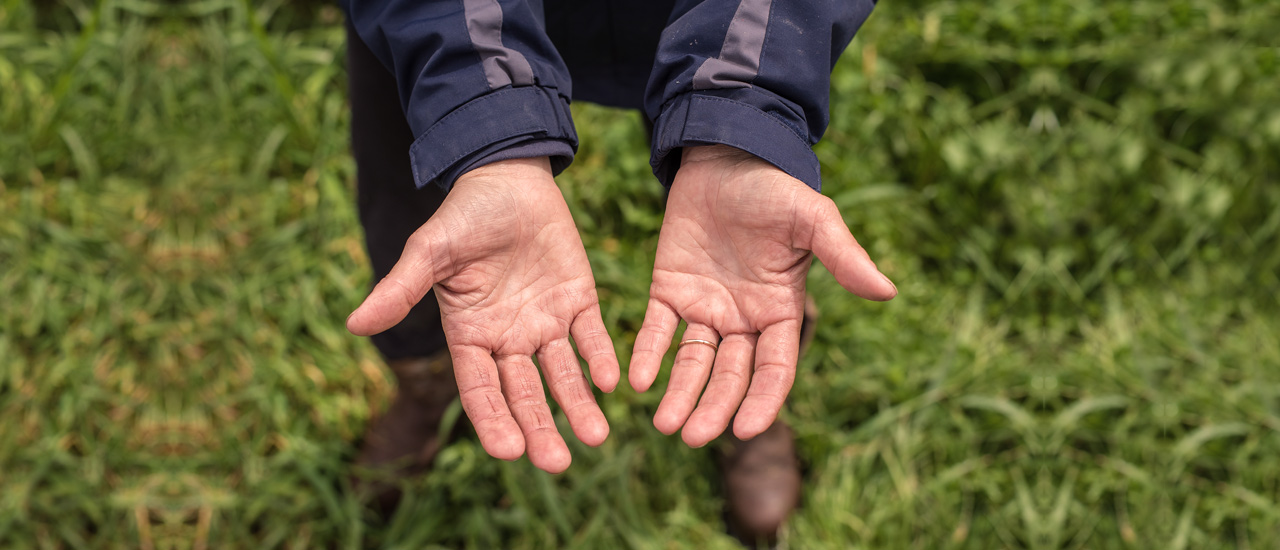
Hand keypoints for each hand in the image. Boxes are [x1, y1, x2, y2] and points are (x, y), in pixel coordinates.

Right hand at [347, 157, 618, 473]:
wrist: (507, 177)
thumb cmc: (462, 215)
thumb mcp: (428, 252)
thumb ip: (399, 290)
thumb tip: (353, 325)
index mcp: (470, 335)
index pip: (481, 390)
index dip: (494, 420)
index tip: (509, 451)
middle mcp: (509, 338)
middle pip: (525, 393)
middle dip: (540, 428)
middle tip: (558, 462)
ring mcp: (545, 322)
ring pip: (563, 375)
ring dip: (578, 406)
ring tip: (596, 437)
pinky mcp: (578, 300)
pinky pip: (592, 337)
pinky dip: (600, 358)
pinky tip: (609, 381)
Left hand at [629, 145, 896, 446]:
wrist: (725, 155)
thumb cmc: (775, 188)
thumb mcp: (812, 219)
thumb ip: (843, 256)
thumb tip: (888, 292)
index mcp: (780, 310)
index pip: (775, 368)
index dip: (763, 400)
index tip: (745, 429)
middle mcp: (743, 318)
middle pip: (730, 376)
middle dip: (714, 407)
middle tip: (693, 437)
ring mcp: (705, 307)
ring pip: (693, 363)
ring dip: (680, 394)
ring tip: (664, 426)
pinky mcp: (669, 290)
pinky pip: (657, 331)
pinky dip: (648, 355)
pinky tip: (636, 380)